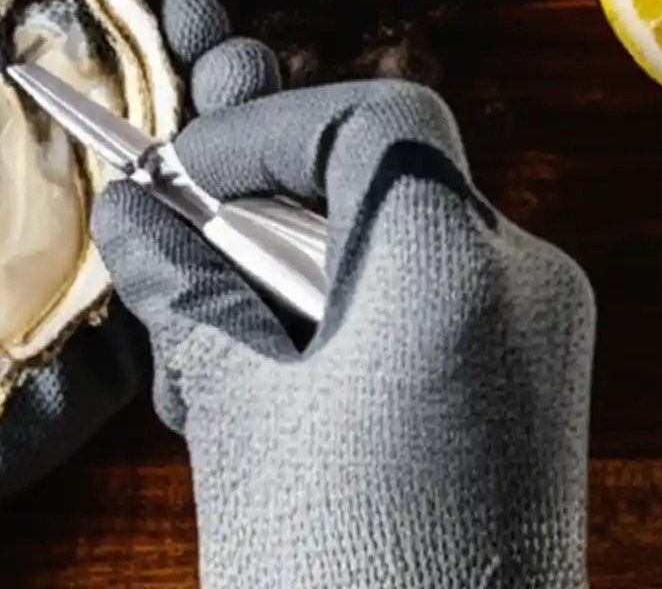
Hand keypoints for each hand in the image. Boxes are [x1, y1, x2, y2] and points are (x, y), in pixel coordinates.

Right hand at [91, 56, 597, 584]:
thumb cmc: (339, 573)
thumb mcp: (235, 412)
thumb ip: (181, 290)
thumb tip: (130, 214)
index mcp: (455, 272)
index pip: (372, 118)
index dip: (263, 131)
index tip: (182, 175)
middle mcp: (520, 287)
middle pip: (370, 186)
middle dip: (254, 224)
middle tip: (176, 279)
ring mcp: (531, 344)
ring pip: (382, 253)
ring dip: (279, 288)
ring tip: (210, 384)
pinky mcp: (516, 395)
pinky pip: (415, 315)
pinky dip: (330, 332)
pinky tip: (267, 415)